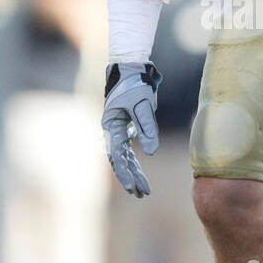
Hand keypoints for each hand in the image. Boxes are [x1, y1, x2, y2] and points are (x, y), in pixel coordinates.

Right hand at [102, 61, 161, 196]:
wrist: (131, 68)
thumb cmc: (135, 84)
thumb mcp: (143, 105)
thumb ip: (147, 128)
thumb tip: (151, 153)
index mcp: (111, 126)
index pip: (117, 156)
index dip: (125, 173)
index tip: (133, 187)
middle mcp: (112, 131)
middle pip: (120, 161)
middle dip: (130, 178)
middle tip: (141, 194)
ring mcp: (118, 131)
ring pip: (125, 158)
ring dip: (133, 173)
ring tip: (143, 190)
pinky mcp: (126, 128)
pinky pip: (129, 150)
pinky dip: (135, 163)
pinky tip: (140, 174)